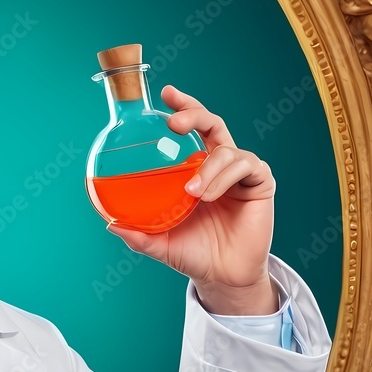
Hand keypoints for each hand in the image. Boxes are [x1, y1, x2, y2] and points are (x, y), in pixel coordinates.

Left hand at [107, 84, 277, 314]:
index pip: (193, 128)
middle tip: (174, 124)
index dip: (183, 108)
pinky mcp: (260, 184)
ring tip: (192, 192)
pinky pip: (246, 167)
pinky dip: (224, 178)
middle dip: (193, 114)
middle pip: (212, 123)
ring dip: (206, 168)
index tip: (166, 95)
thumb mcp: (159, 242)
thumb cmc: (193, 253)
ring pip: (226, 150)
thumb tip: (111, 224)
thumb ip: (137, 233)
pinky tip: (209, 194)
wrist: (222, 277)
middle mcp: (219, 165)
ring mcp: (241, 173)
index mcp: (197, 169)